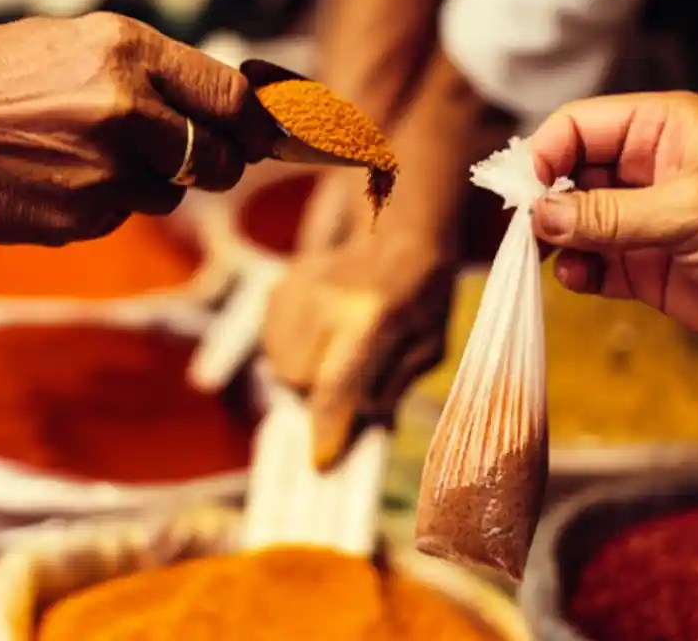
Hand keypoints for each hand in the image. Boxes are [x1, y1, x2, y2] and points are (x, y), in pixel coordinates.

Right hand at [0, 12, 270, 243]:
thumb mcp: (72, 46)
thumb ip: (148, 74)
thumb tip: (216, 104)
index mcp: (127, 50)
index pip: (230, 96)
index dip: (255, 125)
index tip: (262, 137)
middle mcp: (126, 107)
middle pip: (215, 158)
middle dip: (211, 164)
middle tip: (191, 160)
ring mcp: (106, 169)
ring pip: (169, 194)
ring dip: (145, 183)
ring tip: (81, 156)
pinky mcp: (86, 217)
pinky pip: (121, 216)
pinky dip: (102, 204)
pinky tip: (54, 180)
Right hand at [263, 228, 455, 466]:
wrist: (400, 235)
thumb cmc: (423, 300)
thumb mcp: (428, 350)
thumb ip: (393, 391)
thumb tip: (359, 432)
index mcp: (377, 316)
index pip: (341, 382)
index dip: (329, 426)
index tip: (322, 462)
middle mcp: (330, 300)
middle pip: (298, 379)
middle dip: (316, 396)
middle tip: (343, 387)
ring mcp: (299, 289)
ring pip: (277, 365)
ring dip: (302, 375)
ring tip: (333, 356)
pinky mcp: (281, 285)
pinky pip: (269, 343)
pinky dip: (289, 351)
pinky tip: (319, 336)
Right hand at [528, 92, 697, 365]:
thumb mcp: (691, 212)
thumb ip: (610, 215)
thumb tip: (540, 215)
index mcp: (662, 129)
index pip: (578, 126)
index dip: (544, 154)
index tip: (525, 194)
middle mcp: (646, 169)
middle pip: (566, 173)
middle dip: (542, 201)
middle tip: (527, 232)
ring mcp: (642, 220)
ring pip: (572, 221)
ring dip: (554, 241)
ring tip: (548, 258)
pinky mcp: (644, 267)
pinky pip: (590, 264)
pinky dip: (576, 273)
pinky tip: (580, 280)